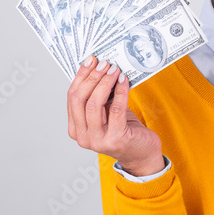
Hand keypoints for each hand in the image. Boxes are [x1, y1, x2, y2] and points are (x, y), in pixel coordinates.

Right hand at [66, 56, 163, 175]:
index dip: (80, 77)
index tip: (90, 60)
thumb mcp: (106, 113)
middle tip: (104, 63)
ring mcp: (98, 140)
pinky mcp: (116, 139)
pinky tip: (124, 80)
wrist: (141, 154)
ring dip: (105, 83)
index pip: (72, 97)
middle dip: (92, 77)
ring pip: (94, 104)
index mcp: (76, 128)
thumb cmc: (124, 131)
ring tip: (114, 69)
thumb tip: (100, 69)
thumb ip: (99, 97)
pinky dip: (120, 92)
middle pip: (80, 100)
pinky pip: (116, 110)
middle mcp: (83, 136)